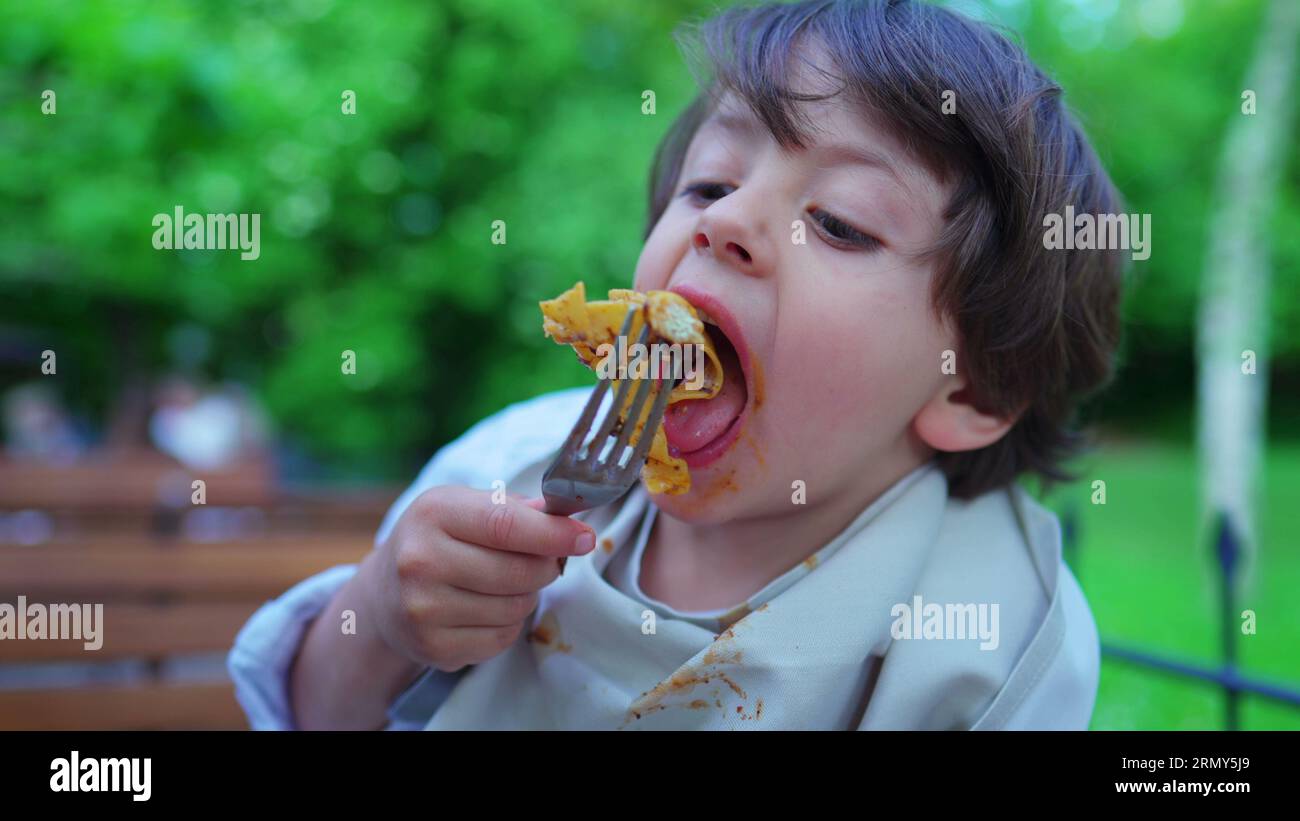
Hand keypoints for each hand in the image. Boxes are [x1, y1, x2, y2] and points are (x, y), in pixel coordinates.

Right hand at [364, 486, 595, 672]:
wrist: (384, 594)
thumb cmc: (437, 539)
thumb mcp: (464, 506)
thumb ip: (513, 509)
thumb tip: (565, 519)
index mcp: (434, 513)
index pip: (507, 525)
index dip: (554, 534)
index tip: (584, 539)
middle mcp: (421, 561)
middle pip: (519, 571)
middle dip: (545, 567)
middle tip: (542, 561)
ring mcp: (423, 609)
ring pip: (516, 607)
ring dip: (527, 596)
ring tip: (505, 584)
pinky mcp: (433, 647)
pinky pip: (502, 639)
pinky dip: (508, 624)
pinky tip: (487, 609)